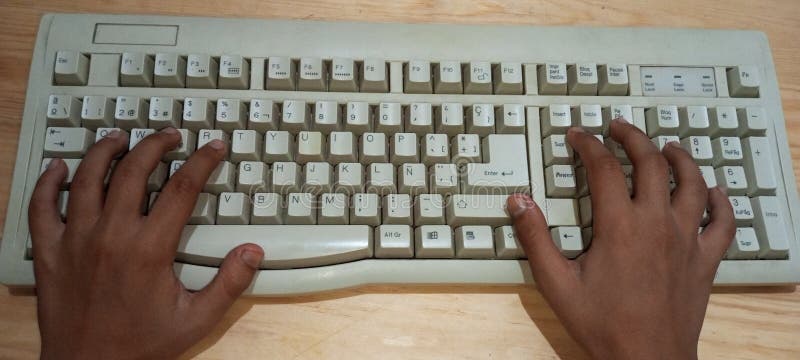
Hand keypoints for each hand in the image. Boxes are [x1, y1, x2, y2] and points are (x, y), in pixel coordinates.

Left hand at [29, 128, 263, 358]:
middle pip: (134, 170)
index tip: (213, 146)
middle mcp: (110, 235)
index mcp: (149, 249)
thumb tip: (252, 251)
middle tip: (170, 135)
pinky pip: (42, 205)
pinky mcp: (48, 251)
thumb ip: (229, 283)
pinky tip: (59, 167)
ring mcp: (75, 239)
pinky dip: (49, 182)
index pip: (182, 188)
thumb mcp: (197, 319)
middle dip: (156, 144)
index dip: (202, 161)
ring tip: (120, 136)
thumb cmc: (140, 346)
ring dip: (106, 151)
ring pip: (88, 178)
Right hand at [507, 119, 734, 358]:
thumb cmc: (602, 324)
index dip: (588, 145)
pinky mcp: (705, 260)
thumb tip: (519, 201)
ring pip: (693, 184)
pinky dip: (721, 202)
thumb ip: (535, 238)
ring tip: (668, 146)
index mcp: (620, 226)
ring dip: (680, 158)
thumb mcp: (556, 283)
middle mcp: (657, 224)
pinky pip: (722, 223)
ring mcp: (687, 240)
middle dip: (633, 138)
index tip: (577, 135)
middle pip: (651, 163)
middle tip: (618, 126)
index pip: (604, 168)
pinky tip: (716, 191)